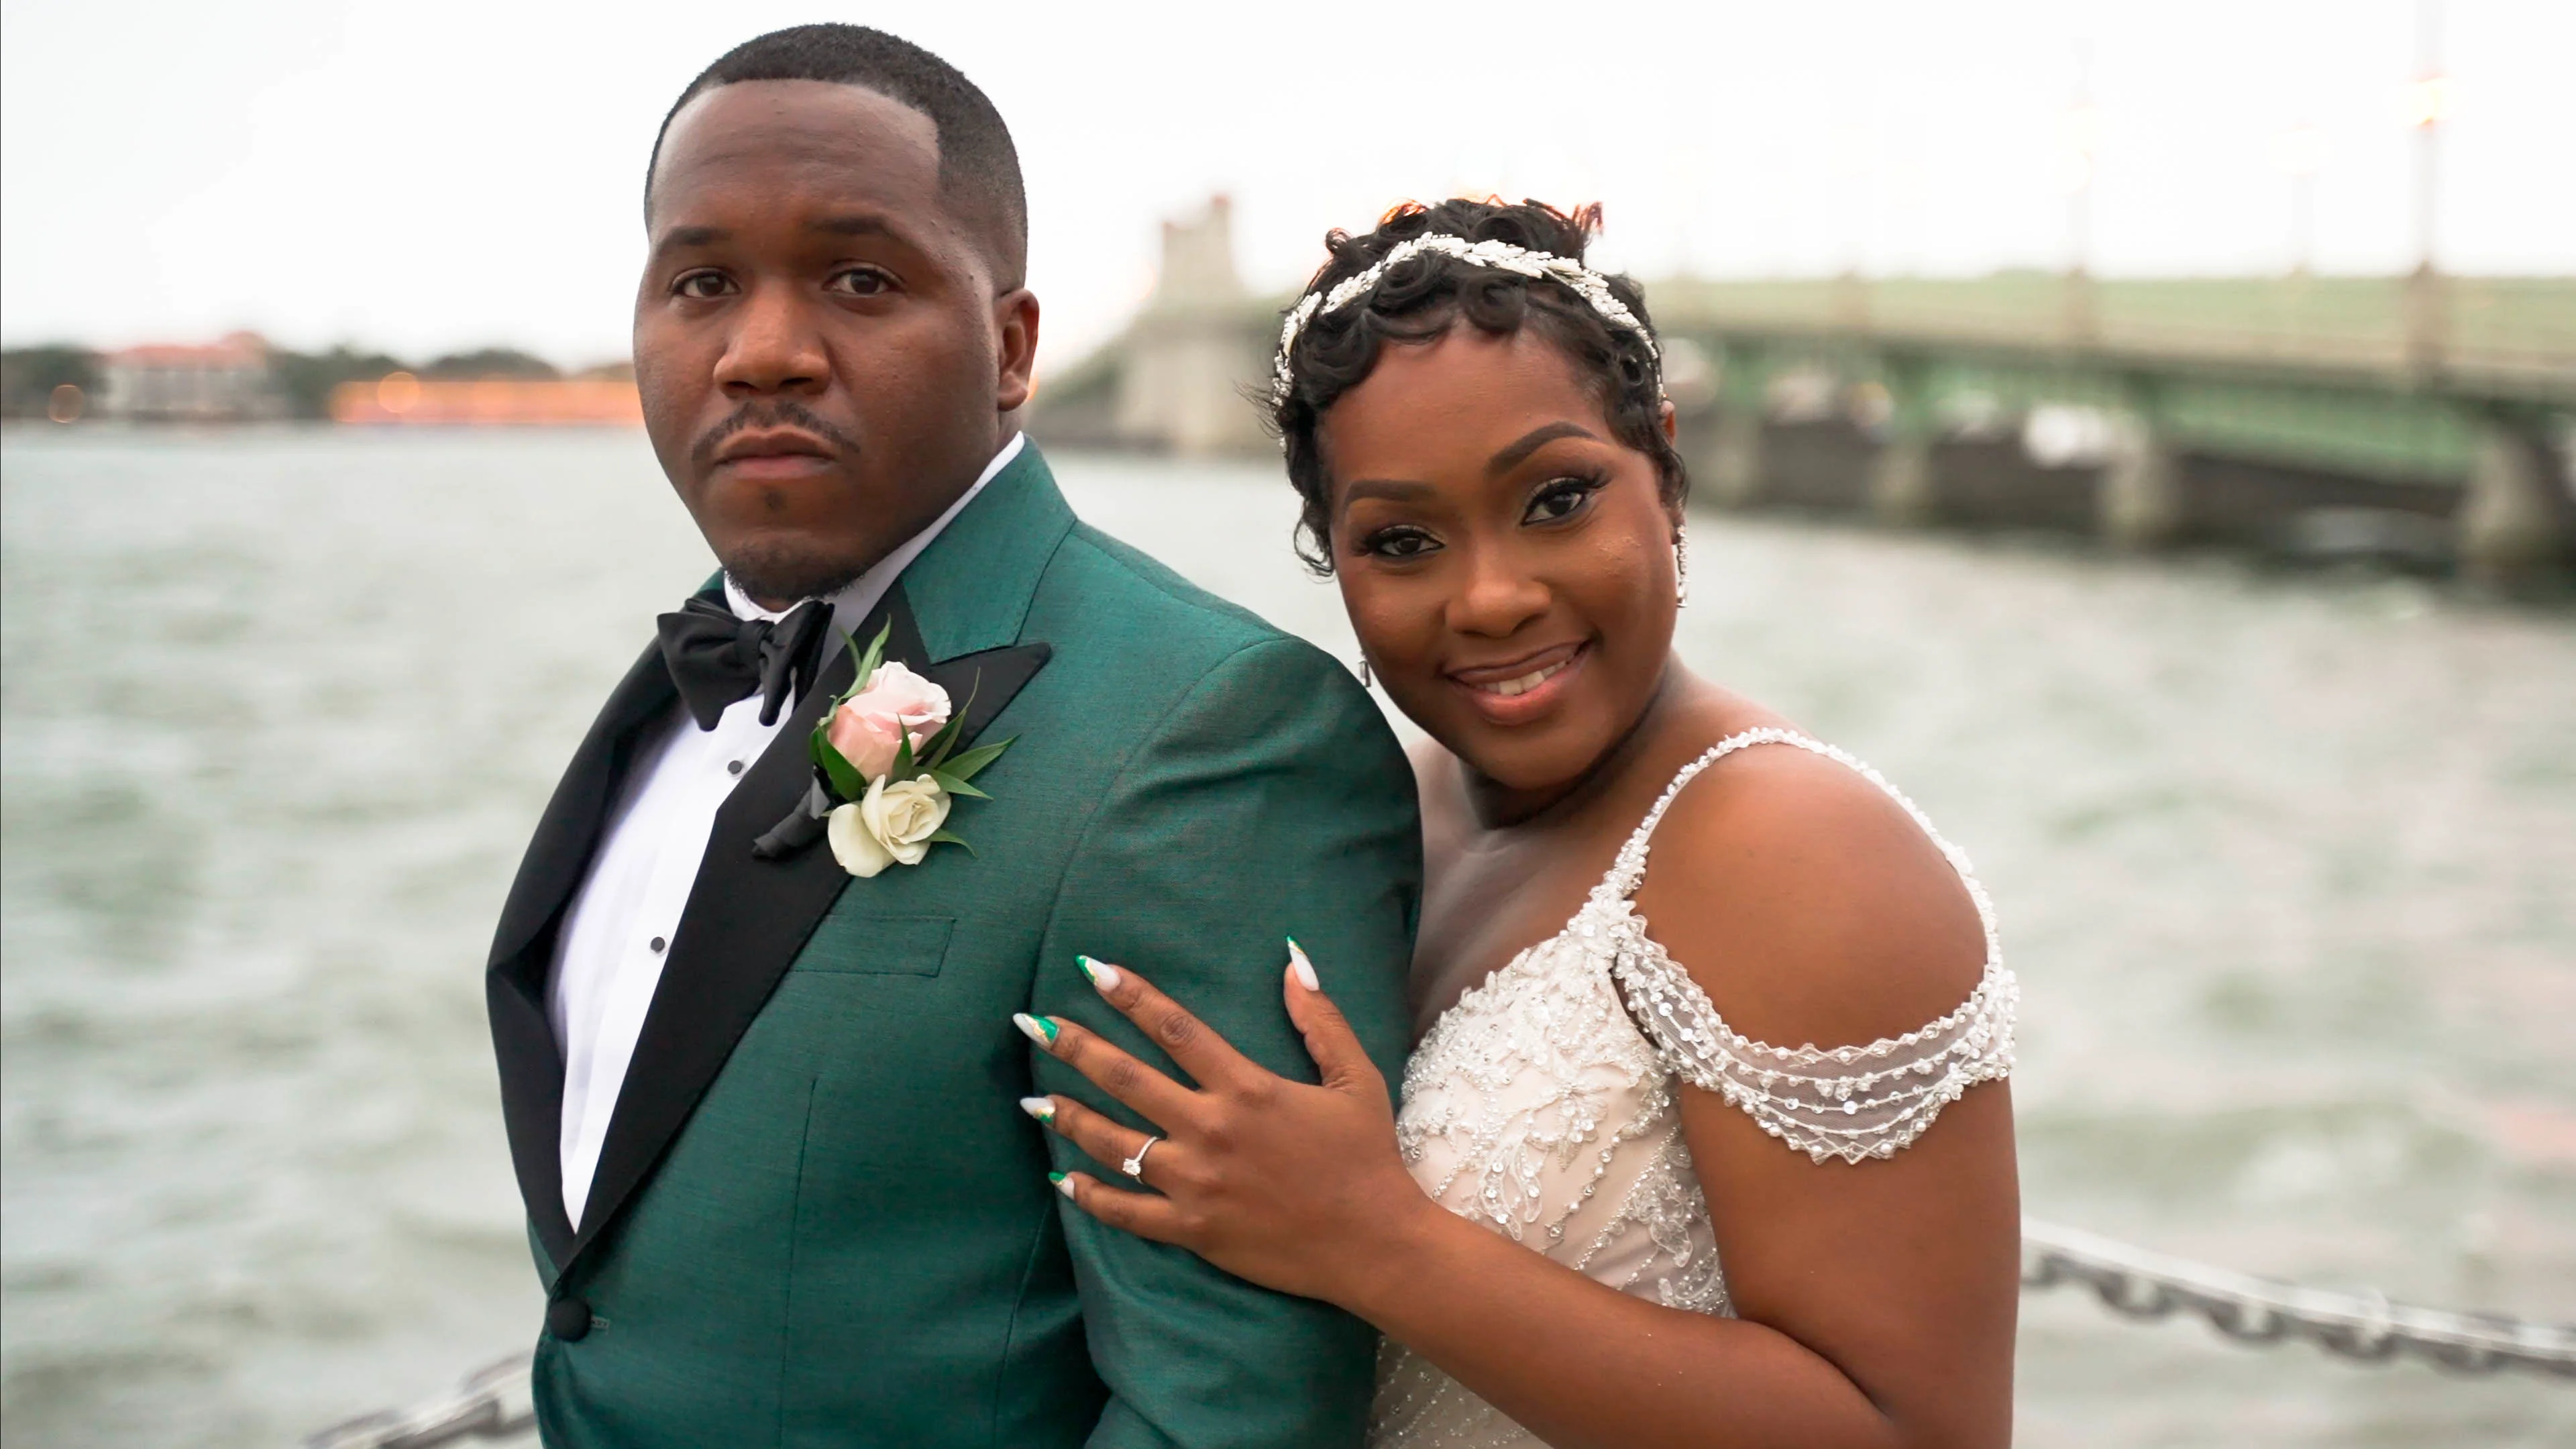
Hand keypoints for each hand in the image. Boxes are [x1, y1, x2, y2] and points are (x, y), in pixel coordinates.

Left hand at [1012, 942, 1434, 1307]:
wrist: (1374, 1244)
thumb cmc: (1367, 1158)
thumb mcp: (1355, 1078)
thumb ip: (1320, 1019)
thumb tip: (1292, 959)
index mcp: (1246, 1088)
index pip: (1175, 1028)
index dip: (1131, 995)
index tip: (1093, 969)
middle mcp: (1211, 1130)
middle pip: (1126, 1079)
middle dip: (1074, 1048)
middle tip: (1031, 1025)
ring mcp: (1196, 1184)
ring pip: (1114, 1143)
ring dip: (1069, 1117)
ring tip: (1031, 1100)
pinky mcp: (1192, 1231)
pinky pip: (1126, 1212)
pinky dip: (1090, 1196)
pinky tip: (1061, 1180)